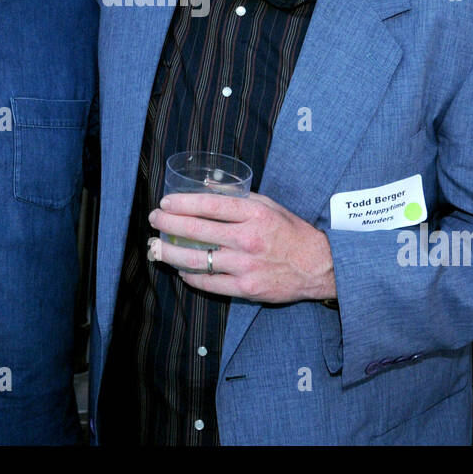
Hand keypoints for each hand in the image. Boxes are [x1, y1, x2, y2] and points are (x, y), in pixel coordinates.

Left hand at [147, 191, 336, 303]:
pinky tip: (181, 270)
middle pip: (197, 230)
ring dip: (171, 253)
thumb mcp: (269, 205)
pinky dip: (190, 276)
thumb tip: (208, 185)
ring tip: (157, 248)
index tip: (165, 202)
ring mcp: (246, 265)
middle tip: (155, 220)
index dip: (182, 203)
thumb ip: (239, 196)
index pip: (210, 205)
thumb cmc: (291, 233)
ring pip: (198, 260)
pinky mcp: (246, 288)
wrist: (318, 266)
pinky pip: (209, 283)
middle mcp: (248, 239)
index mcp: (254, 213)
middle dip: (169, 224)